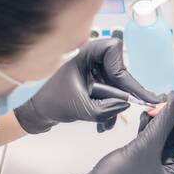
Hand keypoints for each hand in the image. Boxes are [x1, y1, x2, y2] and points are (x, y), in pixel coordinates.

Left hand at [15, 37, 164, 134]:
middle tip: (139, 106)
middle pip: (119, 71)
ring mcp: (92, 71)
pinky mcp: (93, 84)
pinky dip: (109, 109)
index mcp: (84, 53)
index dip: (120, 67)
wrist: (34, 112)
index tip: (122, 87)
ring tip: (107, 125)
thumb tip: (126, 105)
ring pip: (116, 86)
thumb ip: (105, 109)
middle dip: (123, 94)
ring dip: (115, 107)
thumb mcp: (79, 107)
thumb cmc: (49, 101)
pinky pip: (109, 93)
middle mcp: (91, 59)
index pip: (113, 49)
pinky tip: (104, 124)